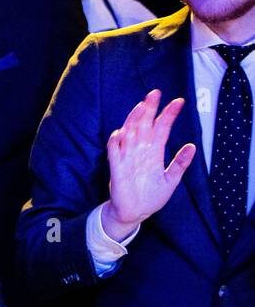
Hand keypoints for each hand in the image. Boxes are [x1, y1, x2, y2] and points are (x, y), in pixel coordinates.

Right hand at [104, 90, 195, 239]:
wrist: (135, 213)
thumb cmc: (151, 196)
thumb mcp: (171, 180)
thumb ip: (180, 163)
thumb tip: (192, 146)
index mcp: (154, 152)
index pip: (161, 128)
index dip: (168, 115)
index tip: (178, 102)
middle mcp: (140, 151)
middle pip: (144, 124)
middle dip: (149, 108)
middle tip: (155, 93)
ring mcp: (127, 157)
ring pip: (128, 133)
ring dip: (133, 119)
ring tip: (141, 107)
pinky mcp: (117, 168)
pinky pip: (114, 152)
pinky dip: (116, 142)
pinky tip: (121, 133)